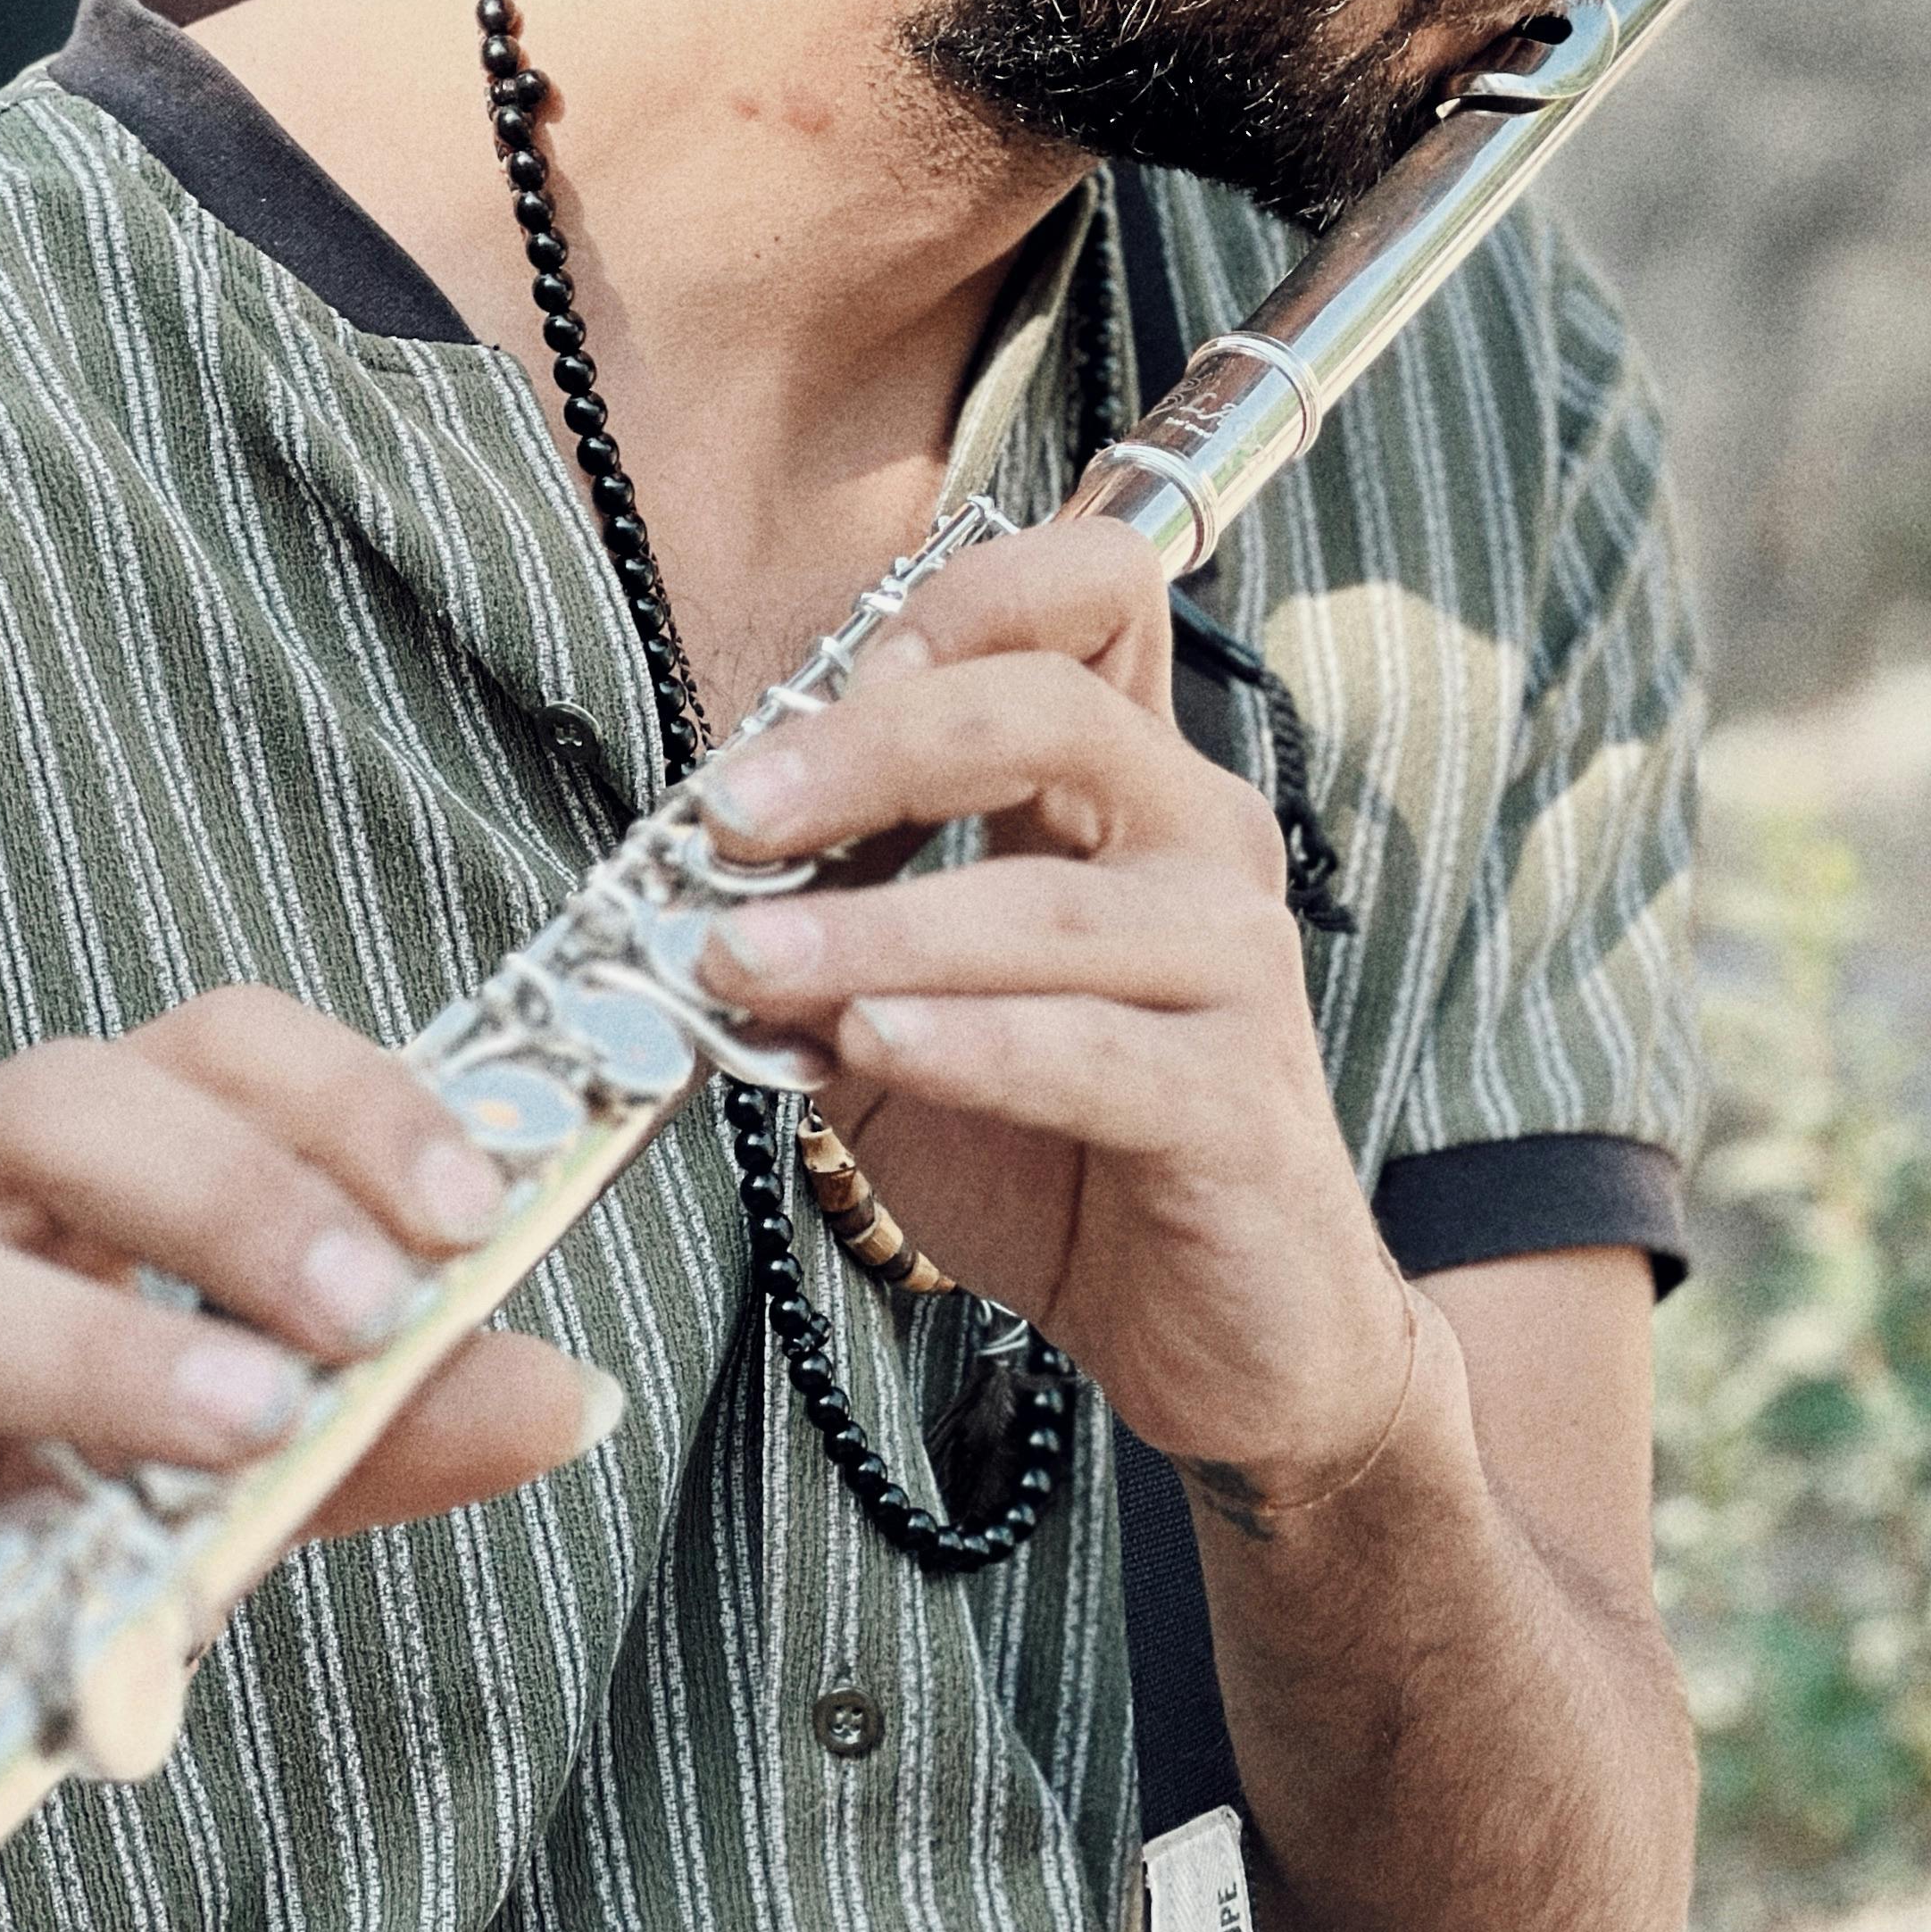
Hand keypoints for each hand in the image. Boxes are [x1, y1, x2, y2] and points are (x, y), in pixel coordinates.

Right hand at [0, 986, 616, 1586]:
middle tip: (370, 1309)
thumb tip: (569, 1394)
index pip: (214, 1049)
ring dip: (96, 1347)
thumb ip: (382, 1424)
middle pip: (70, 1100)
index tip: (476, 1204)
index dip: (349, 1096)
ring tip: (238, 1431)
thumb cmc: (33, 1515)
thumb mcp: (227, 1462)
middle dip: (237, 1192)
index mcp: (75, 1172)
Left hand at [694, 521, 1412, 1514]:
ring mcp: (1233, 962)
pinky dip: (969, 1040)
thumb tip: (695, 895)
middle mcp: (1199, 838)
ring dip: (873, 927)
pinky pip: (1090, 1048)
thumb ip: (838, 944)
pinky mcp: (1235, 1097)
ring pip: (1046, 901)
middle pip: (1049, 710)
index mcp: (1131, 784)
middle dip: (867, 748)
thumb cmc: (1074, 1156)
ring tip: (742, 960)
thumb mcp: (920, 1024)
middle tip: (729, 814)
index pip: (1091, 595)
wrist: (1228, 1336)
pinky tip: (869, 1042)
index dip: (961, 601)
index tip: (818, 677)